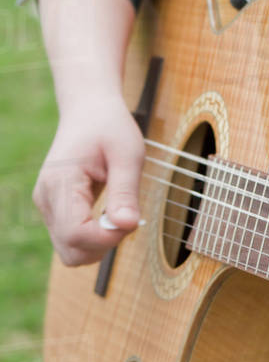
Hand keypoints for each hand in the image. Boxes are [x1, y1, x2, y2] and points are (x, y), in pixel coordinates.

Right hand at [33, 94, 143, 264]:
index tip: (131, 219)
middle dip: (104, 244)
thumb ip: (125, 191)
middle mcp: (46, 198)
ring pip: (70, 251)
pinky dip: (93, 236)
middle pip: (70, 251)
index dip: (107, 238)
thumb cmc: (110, 127)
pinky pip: (71, 239)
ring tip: (118, 211)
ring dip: (99, 243)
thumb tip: (127, 226)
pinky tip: (108, 212)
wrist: (88, 110)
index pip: (75, 234)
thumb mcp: (128, 153)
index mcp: (60, 182)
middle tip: (126, 215)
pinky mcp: (53, 209)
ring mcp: (46, 206)